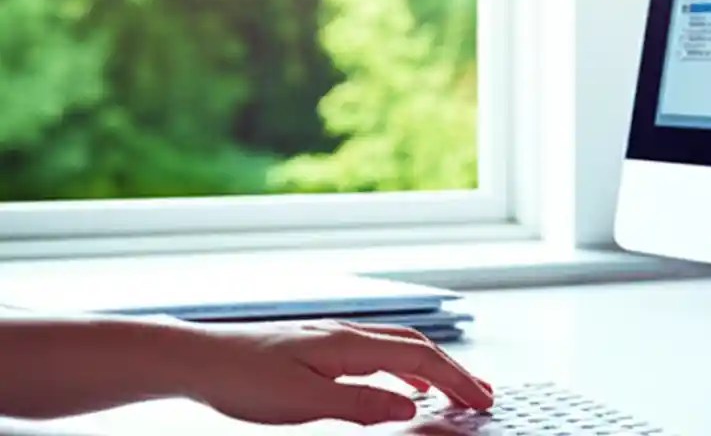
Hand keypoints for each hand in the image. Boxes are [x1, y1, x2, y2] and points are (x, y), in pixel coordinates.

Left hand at [179, 319, 492, 425]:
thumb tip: (411, 408)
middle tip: (483, 397)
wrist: (196, 356)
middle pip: (417, 348)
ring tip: (454, 391)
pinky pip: (377, 353)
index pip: (419, 359)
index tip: (483, 401)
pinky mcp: (318, 347)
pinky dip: (403, 369)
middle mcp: (346, 334)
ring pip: (398, 347)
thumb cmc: (242, 379)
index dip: (457, 380)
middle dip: (455, 371)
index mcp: (348, 345)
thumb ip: (362, 405)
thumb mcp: (305, 403)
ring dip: (433, 368)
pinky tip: (401, 387)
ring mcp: (332, 338)